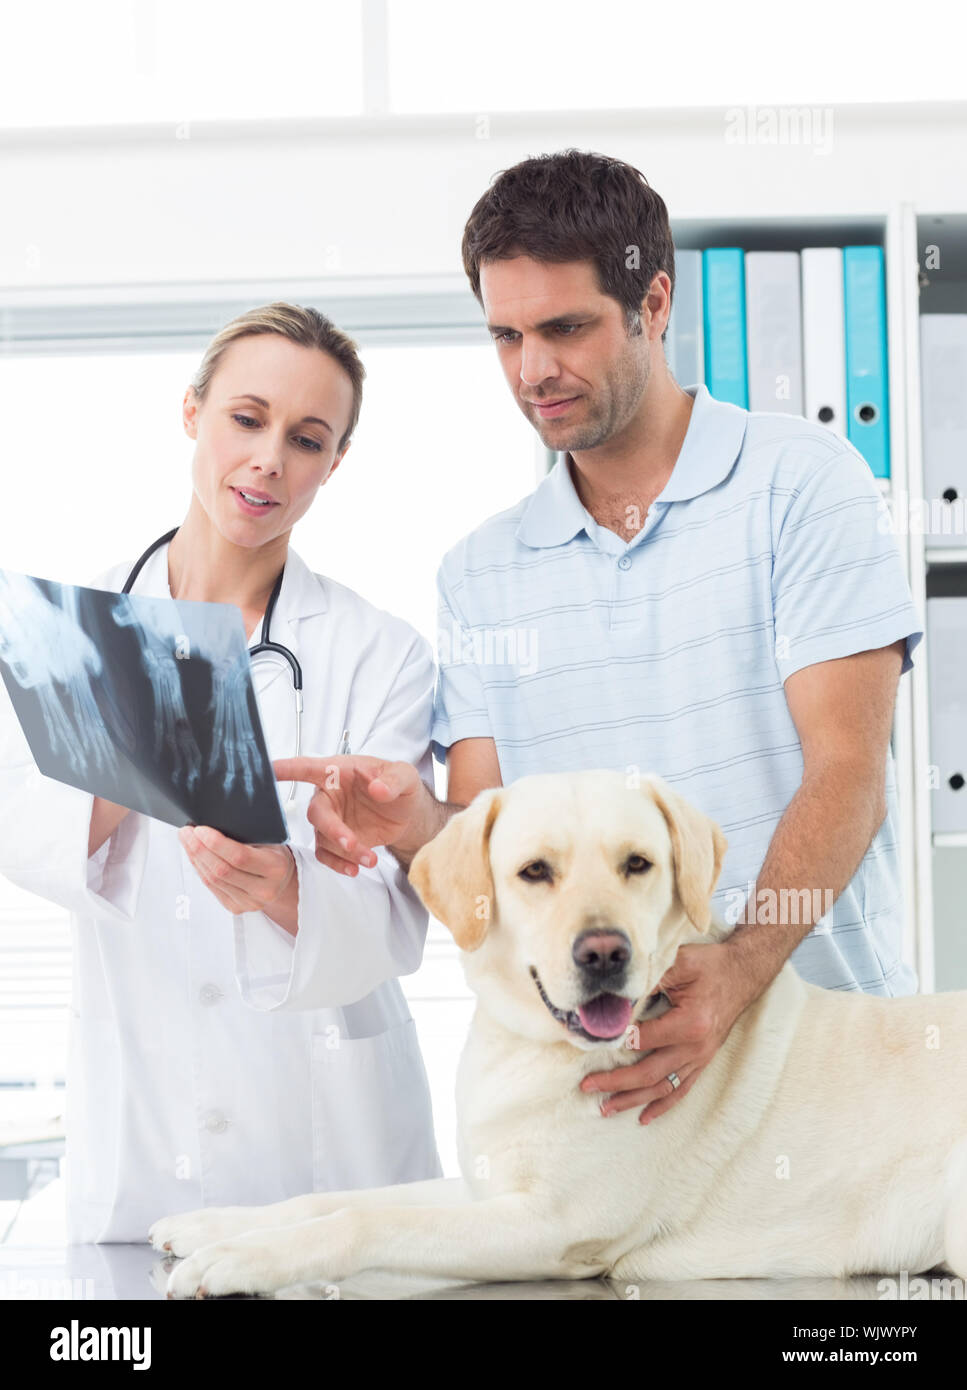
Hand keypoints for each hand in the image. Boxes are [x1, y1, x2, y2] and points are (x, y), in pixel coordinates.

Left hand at [178, 825, 295, 914]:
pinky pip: (211, 887)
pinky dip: (200, 869)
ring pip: (212, 880)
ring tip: (187, 841)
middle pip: (221, 870)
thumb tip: (211, 824)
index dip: (216, 843)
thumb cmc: (273, 853)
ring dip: (195, 858)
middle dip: (199, 849)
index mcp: (276, 868)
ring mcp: (250, 902)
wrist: (282, 878)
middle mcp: (265, 889)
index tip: (200, 829)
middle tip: (187, 832)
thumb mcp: (269, 838)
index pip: (239, 856)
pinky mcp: (237, 908)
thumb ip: (246, 834)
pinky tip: (195, 856)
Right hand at [271, 755, 427, 875]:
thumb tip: (378, 788)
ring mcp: (330, 819)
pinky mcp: (335, 840)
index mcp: (338, 771)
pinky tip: (355, 869)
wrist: (406, 813)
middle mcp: (328, 795)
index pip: (307, 767)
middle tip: (351, 843)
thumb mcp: (405, 775)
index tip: (268, 770)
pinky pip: (327, 855)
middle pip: (316, 813)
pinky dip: (339, 864)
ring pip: (323, 839)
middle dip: (332, 830)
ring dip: (345, 852)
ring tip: (371, 859)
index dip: (286, 769)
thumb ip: (393, 779)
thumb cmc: (398, 784)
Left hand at [580, 941, 766, 1123]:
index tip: (591, 1044)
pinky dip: (662, 1105)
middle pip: (649, 1073)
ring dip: (633, 1100)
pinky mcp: (702, 1061)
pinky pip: (681, 1089)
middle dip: (615, 1082)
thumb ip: (651, 978)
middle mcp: (696, 1048)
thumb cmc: (710, 965)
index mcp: (690, 1024)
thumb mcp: (681, 961)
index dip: (616, 1042)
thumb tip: (620, 994)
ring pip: (662, 1087)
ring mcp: (700, 1058)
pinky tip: (644, 1117)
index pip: (643, 1039)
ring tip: (606, 1108)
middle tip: (587, 1086)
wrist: (742, 974)